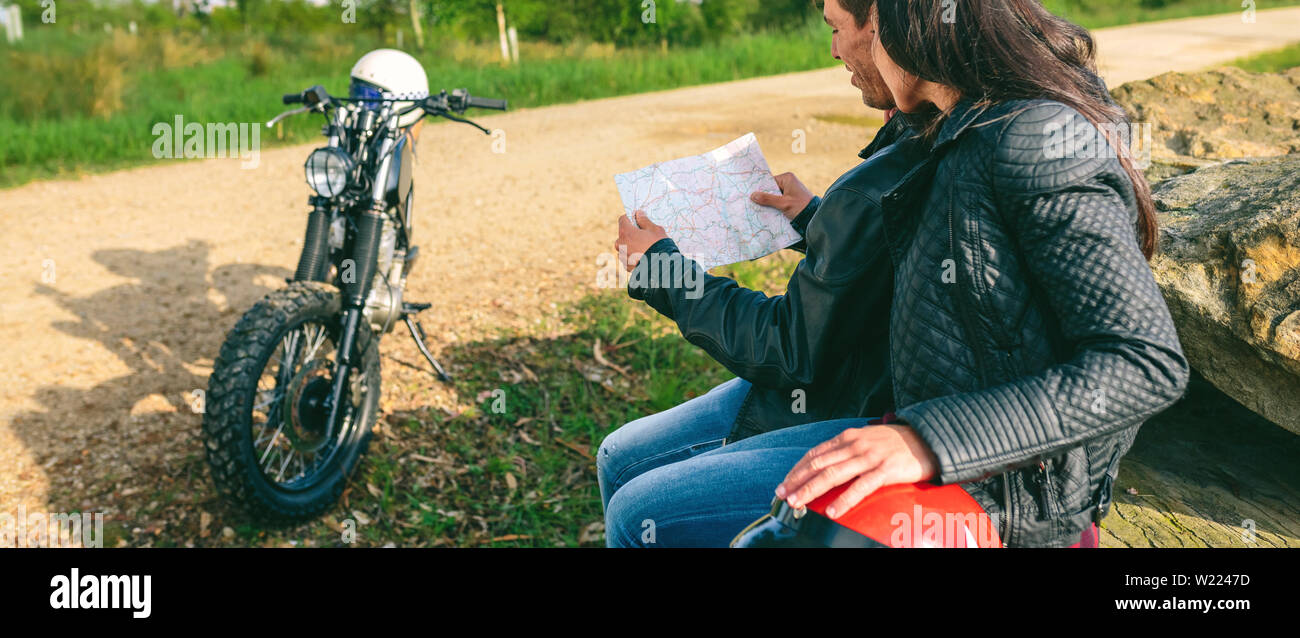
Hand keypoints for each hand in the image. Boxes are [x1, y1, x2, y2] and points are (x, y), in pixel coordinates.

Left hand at [614, 210, 668, 271]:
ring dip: (631, 246)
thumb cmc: (659, 246)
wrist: (663, 268)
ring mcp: (623, 256)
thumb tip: (638, 214)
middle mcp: (621, 244)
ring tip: (644, 248)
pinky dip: (633, 257)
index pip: (622, 220)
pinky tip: (643, 257)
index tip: (637, 219)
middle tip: (643, 235)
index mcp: (626, 232)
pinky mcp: (627, 266)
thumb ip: (645, 221)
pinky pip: (628, 258)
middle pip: (622, 234)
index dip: (630, 218)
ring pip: (624, 247)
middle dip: (631, 233)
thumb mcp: (655, 230)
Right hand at [750, 172, 813, 220]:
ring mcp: (790, 191)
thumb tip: (752, 195)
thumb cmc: (801, 207)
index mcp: (787, 178)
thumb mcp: (783, 203)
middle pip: (770, 189)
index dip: (760, 189)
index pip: (769, 181)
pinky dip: (773, 206)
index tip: (750, 195)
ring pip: (774, 196)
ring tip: (757, 208)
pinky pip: (778, 201)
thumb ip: (768, 199)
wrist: (815, 217)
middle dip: (763, 196)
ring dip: (768, 203)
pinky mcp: (791, 199)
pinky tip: (766, 211)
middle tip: (751, 203)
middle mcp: (788, 182)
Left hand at [775, 424, 938, 518]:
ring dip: (811, 490)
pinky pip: (861, 487)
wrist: (929, 439)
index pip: (815, 454)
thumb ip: (847, 451)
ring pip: (833, 474)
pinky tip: (832, 511)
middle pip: (818, 464)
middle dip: (797, 480)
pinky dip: (844, 500)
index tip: (784, 483)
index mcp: (848, 437)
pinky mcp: (886, 470)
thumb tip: (827, 465)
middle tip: (782, 495)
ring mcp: (869, 457)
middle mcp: (855, 445)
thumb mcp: (867, 440)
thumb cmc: (897, 443)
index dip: (797, 469)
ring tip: (797, 503)